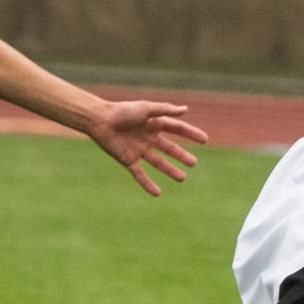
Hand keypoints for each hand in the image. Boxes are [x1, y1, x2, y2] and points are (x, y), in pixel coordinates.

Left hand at [88, 100, 206, 195]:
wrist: (99, 120)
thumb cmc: (122, 111)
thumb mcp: (146, 109)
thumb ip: (165, 110)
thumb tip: (185, 110)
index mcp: (154, 123)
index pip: (177, 129)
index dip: (190, 133)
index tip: (204, 140)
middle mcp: (148, 137)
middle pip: (169, 148)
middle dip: (182, 156)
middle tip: (194, 163)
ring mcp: (139, 150)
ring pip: (158, 162)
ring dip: (170, 170)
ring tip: (183, 178)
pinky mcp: (128, 160)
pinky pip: (140, 174)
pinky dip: (148, 184)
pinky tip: (157, 193)